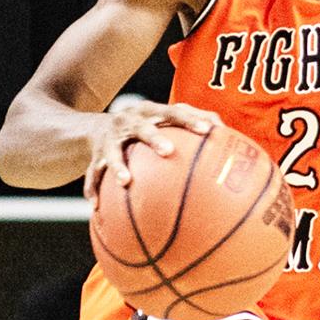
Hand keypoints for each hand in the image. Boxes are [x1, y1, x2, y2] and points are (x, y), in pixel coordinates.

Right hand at [82, 100, 220, 199]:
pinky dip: (92, 189)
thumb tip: (227, 133)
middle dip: (154, 138)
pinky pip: (93, 174)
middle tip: (169, 151)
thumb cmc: (146, 127)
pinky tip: (96, 207)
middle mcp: (129, 121)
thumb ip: (194, 123)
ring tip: (125, 182)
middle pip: (142, 128)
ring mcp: (110, 139)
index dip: (191, 120)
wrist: (96, 128)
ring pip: (112, 152)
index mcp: (151, 112)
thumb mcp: (164, 121)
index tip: (208, 130)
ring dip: (117, 166)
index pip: (174, 112)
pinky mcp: (94, 156)